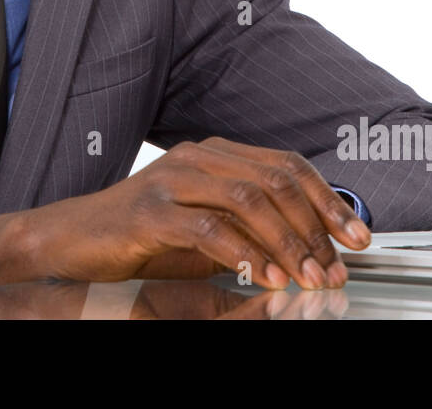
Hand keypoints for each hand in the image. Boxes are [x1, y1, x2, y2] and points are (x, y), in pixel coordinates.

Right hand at [26, 137, 371, 289]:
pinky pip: (209, 227)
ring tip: (308, 277)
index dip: (328, 201)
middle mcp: (199, 157)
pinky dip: (245, 253)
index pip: (288, 166)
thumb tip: (311, 250)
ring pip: (249, 199)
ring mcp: (173, 179)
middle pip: (276, 180)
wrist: (74, 239)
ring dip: (288, 242)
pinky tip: (266, 276)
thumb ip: (252, 229)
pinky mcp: (151, 210)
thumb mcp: (209, 231)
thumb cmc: (143, 239)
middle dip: (315, 228)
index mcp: (218, 155)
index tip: (357, 238)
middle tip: (335, 269)